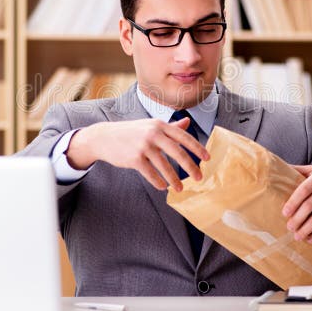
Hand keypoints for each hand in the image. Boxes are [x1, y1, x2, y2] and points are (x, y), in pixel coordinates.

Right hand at [65, 117, 208, 191]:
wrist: (104, 137)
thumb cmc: (130, 132)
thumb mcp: (150, 125)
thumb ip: (170, 126)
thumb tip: (187, 122)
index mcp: (160, 125)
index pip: (183, 137)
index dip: (197, 148)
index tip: (207, 158)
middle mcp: (153, 134)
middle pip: (178, 152)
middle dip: (191, 166)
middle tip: (199, 177)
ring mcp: (143, 146)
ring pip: (164, 166)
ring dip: (174, 179)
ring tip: (181, 188)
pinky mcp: (134, 158)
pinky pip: (150, 174)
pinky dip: (158, 182)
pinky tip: (163, 187)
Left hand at [281, 165, 311, 243]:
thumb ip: (299, 170)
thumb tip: (278, 168)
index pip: (303, 190)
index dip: (293, 202)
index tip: (285, 213)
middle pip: (309, 206)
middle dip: (297, 219)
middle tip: (289, 227)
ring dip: (306, 229)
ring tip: (297, 235)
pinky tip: (311, 238)